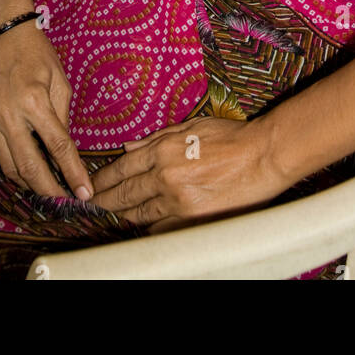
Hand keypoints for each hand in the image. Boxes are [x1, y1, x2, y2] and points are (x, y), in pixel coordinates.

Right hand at [0, 21, 92, 202]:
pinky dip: (13, 168)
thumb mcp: (60, 80)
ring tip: (48, 191)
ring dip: (29, 184)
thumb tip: (64, 150)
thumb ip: (62, 117)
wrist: (2, 34)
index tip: (84, 192)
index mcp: (33, 102)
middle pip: (29, 167)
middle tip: (65, 204)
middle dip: (49, 191)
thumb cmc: (36, 52)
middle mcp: (8, 116)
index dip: (73, 172)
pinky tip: (27, 172)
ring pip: (9, 167)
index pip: (57, 147)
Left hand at [89, 115, 281, 232]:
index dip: (102, 179)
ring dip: (124, 217)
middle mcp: (165, 177)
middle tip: (91, 206)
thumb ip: (156, 138)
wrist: (262, 156)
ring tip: (112, 218)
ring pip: (140, 215)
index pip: (121, 169)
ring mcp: (177, 201)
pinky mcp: (192, 220)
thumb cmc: (231, 137)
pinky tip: (142, 228)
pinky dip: (151, 228)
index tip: (91, 186)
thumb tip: (129, 147)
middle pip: (124, 195)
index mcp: (162, 151)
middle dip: (105, 201)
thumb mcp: (190, 126)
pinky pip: (162, 228)